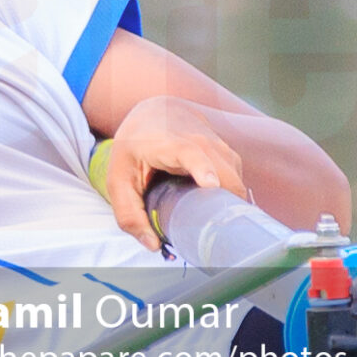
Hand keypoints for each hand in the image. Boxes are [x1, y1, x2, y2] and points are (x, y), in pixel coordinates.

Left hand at [101, 97, 249, 251]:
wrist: (156, 110)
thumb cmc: (135, 146)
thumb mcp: (118, 178)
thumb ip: (128, 214)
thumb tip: (153, 246)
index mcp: (171, 145)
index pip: (193, 154)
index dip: (203, 169)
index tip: (211, 185)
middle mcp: (202, 142)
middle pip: (225, 176)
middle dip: (225, 207)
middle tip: (213, 239)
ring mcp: (220, 148)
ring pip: (236, 183)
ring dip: (230, 206)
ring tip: (216, 229)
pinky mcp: (229, 156)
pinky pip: (237, 182)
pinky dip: (231, 199)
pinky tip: (218, 213)